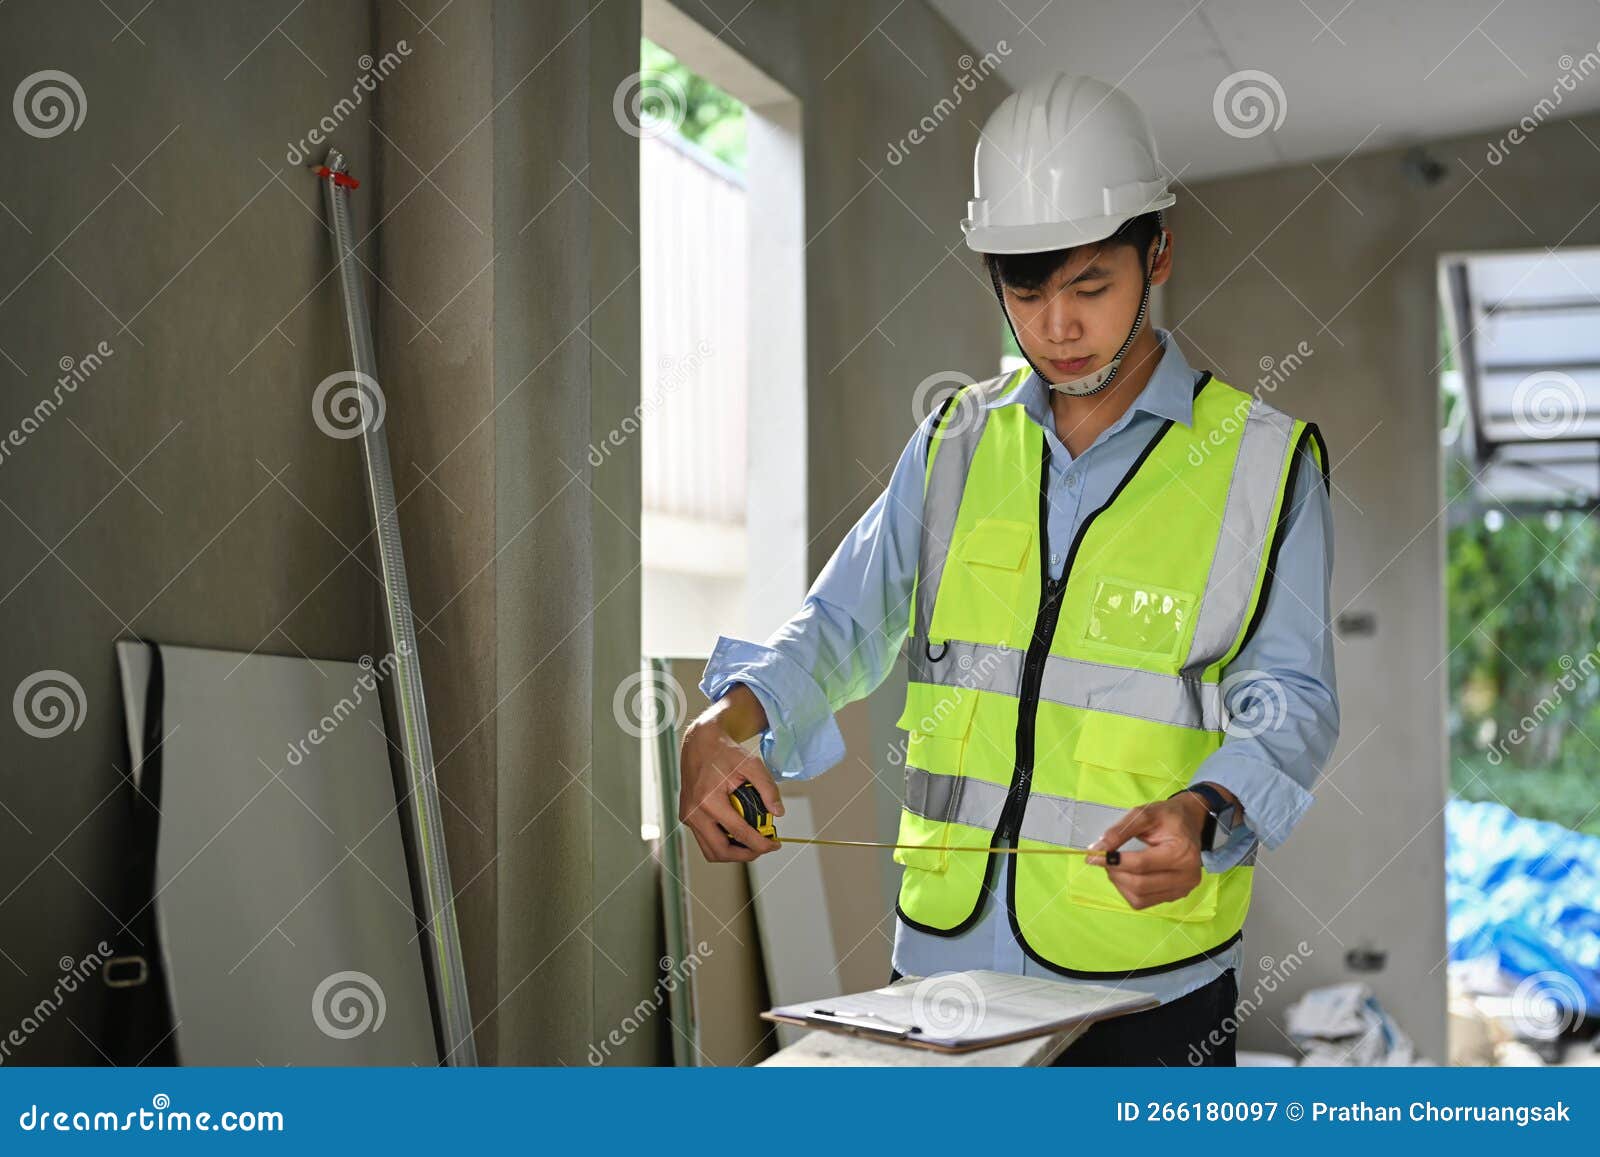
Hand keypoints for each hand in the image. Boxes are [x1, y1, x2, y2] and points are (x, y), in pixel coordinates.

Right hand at [677, 699, 783, 862]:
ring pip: (710, 851)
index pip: (739, 832)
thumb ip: (768, 789)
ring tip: (752, 844)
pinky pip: (704, 840)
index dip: (761, 843)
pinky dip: (722, 842)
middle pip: (721, 851)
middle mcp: (694, 812)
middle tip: (763, 848)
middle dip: (746, 855)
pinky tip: (737, 833)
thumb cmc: (724, 752)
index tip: (775, 844)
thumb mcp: (752, 764)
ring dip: (733, 853)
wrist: (699, 743)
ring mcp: (687, 816)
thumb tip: (778, 813)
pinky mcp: (686, 817)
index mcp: (709, 800)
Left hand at [1082, 794, 1210, 909]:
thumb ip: (1120, 831)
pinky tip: (1126, 875)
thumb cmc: (1168, 817)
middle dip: (1115, 873)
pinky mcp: (1175, 895)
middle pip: (1140, 885)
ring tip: (1115, 866)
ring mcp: (1182, 889)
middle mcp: (1187, 876)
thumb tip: (1097, 848)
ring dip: (1120, 884)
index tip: (1093, 855)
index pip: (1141, 864)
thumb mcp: (1144, 813)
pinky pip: (1144, 902)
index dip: (1113, 861)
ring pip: (1140, 898)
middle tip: (1104, 858)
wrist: (1189, 822)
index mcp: (1182, 853)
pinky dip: (1128, 891)